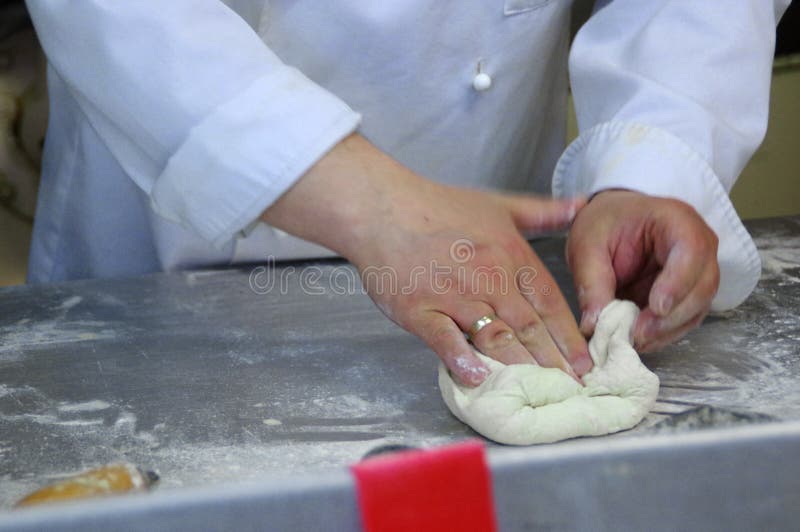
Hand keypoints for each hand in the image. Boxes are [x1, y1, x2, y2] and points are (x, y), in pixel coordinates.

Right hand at [263, 134, 591, 384]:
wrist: (383, 208)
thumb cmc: (439, 206)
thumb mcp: (499, 204)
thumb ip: (543, 211)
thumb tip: (582, 204)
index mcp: (510, 255)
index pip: (550, 304)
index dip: (569, 338)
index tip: (585, 365)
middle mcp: (488, 278)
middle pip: (529, 327)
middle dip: (553, 361)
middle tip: (572, 390)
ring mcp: (453, 296)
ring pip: (495, 336)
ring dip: (519, 366)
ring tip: (538, 391)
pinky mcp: (420, 309)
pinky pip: (444, 339)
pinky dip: (461, 358)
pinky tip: (477, 378)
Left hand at [566, 190, 719, 351]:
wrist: (609, 223)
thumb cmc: (602, 225)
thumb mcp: (586, 247)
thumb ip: (591, 283)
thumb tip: (593, 325)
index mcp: (676, 219)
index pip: (692, 250)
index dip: (678, 282)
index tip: (656, 307)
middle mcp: (698, 244)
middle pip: (702, 285)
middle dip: (671, 316)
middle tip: (637, 334)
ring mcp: (698, 270)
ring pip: (696, 308)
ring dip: (667, 330)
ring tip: (633, 340)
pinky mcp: (688, 293)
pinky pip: (685, 319)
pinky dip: (664, 334)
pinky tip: (639, 339)